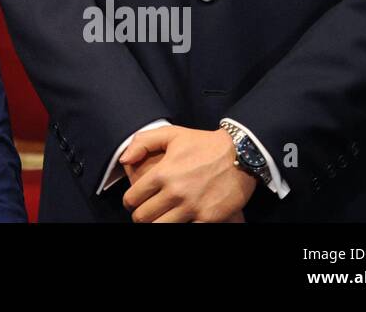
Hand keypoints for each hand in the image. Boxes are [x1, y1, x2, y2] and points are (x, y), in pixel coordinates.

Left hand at [119, 125, 255, 222]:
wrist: (241, 154)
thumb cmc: (204, 144)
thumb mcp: (171, 134)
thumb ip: (142, 143)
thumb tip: (124, 160)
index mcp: (162, 173)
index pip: (133, 198)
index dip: (129, 202)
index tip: (134, 203)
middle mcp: (175, 193)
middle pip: (144, 217)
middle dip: (140, 216)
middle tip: (145, 213)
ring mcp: (192, 208)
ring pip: (161, 228)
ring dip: (157, 224)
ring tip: (160, 218)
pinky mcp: (209, 219)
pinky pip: (186, 231)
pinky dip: (179, 228)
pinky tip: (180, 221)